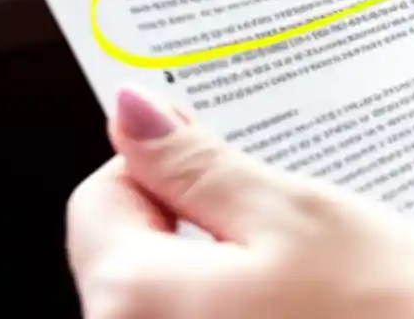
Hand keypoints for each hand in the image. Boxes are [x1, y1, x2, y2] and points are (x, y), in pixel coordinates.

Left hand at [67, 86, 413, 318]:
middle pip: (134, 255)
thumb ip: (199, 167)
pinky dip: (250, 314)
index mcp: (134, 300)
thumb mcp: (296, 215)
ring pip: (177, 298)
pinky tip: (312, 315)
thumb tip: (133, 115)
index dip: (167, 168)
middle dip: (203, 225)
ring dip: (232, 273)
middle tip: (288, 228)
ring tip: (314, 280)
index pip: (100, 199)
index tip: (226, 165)